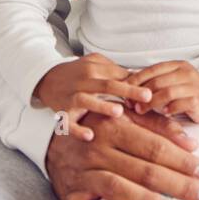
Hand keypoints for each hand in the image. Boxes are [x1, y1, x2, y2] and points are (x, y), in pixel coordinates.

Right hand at [33, 53, 150, 140]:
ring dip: (102, 106)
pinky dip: (77, 130)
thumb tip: (140, 76)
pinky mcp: (61, 111)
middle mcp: (83, 82)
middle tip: (147, 97)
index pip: (119, 75)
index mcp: (94, 69)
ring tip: (118, 112)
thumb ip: (116, 69)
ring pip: (87, 101)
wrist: (46, 78)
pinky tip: (90, 136)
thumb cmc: (77, 72)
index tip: (152, 91)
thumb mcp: (95, 63)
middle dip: (128, 91)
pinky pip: (68, 122)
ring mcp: (71, 97)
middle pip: (108, 85)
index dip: (135, 83)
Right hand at [45, 103, 198, 199]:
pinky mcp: (68, 193)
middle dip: (177, 184)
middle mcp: (98, 150)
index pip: (155, 147)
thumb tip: (192, 143)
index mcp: (115, 128)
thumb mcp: (125, 118)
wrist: (50, 136)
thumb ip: (158, 126)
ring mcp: (82, 173)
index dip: (181, 160)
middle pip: (143, 170)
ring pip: (117, 188)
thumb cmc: (98, 127)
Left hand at [126, 60, 198, 123]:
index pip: (152, 69)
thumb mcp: (171, 81)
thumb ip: (153, 82)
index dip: (136, 80)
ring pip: (168, 92)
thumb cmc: (186, 92)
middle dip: (141, 94)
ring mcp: (193, 86)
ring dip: (152, 103)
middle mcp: (186, 73)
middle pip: (158, 81)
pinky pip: (181, 104)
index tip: (123, 90)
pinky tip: (163, 113)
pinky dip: (170, 109)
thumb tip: (126, 86)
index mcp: (176, 66)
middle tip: (131, 104)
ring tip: (142, 110)